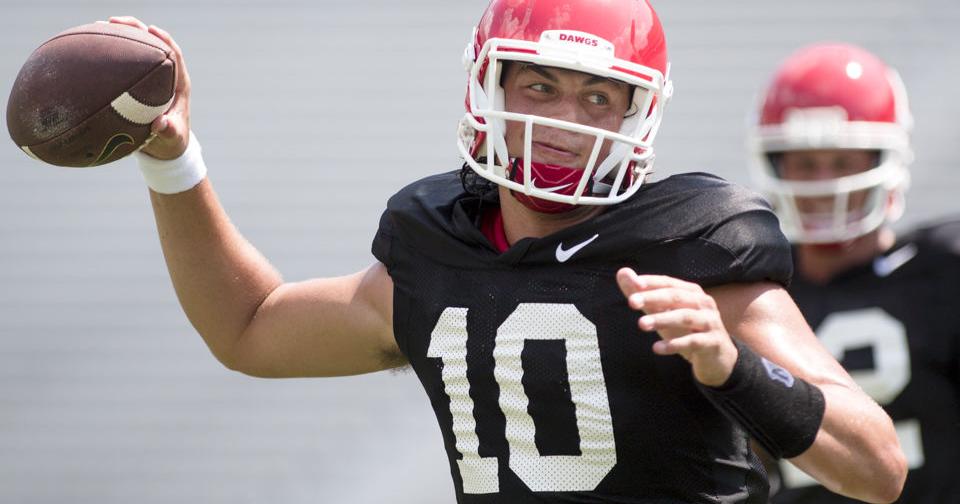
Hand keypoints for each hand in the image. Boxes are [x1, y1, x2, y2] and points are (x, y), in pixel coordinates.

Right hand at [108, 16, 190, 159]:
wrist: (165, 149)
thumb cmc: (171, 143)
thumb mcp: (171, 139)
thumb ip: (168, 131)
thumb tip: (160, 123)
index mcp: (178, 85)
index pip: (174, 54)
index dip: (164, 39)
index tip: (150, 29)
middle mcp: (165, 77)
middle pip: (153, 44)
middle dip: (135, 29)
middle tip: (114, 21)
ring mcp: (150, 79)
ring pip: (137, 51)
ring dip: (120, 37)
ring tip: (98, 26)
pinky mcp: (137, 84)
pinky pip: (124, 65)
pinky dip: (110, 56)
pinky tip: (89, 50)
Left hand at [616, 268, 738, 386]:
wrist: (716, 358)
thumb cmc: (686, 330)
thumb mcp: (663, 313)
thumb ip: (643, 295)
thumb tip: (622, 272)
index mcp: (691, 292)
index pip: (668, 282)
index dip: (651, 282)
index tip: (633, 284)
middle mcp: (703, 303)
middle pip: (676, 297)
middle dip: (653, 298)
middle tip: (631, 302)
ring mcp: (710, 322)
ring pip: (685, 317)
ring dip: (662, 319)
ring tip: (641, 324)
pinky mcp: (713, 342)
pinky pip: (693, 341)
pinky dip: (675, 345)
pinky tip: (657, 348)